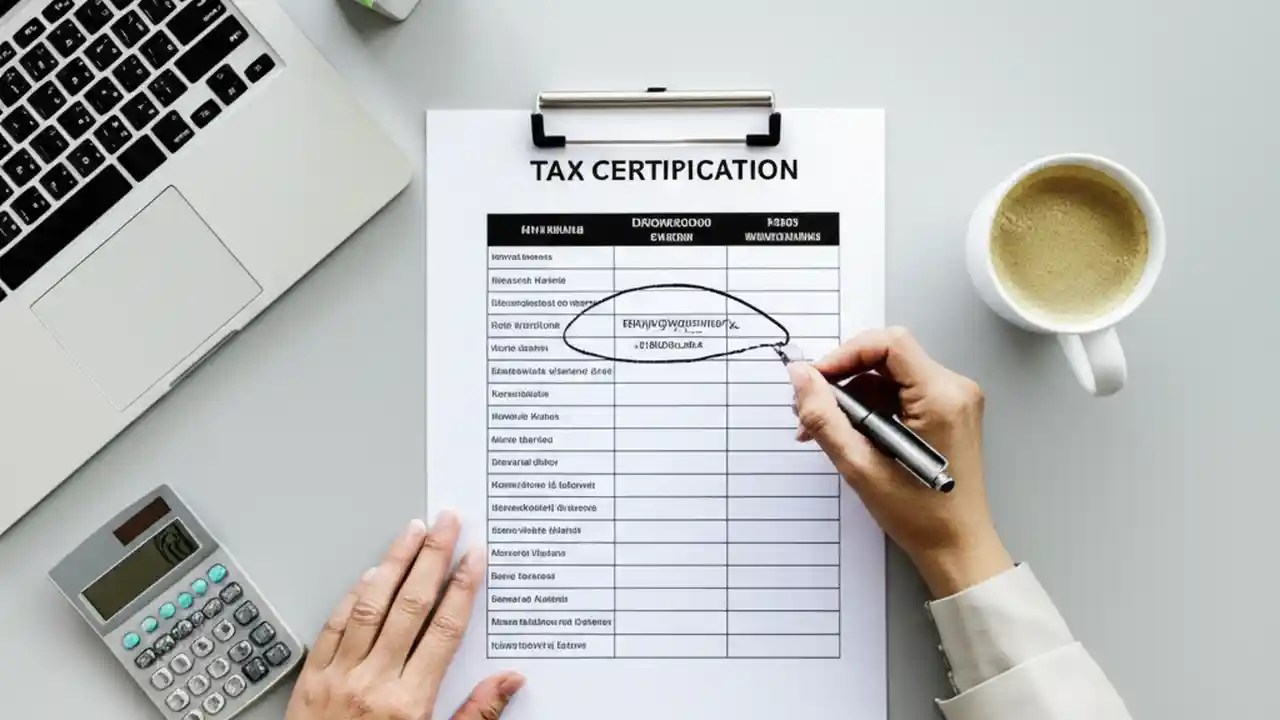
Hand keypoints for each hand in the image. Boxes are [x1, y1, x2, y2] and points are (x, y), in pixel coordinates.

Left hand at [285, 512, 523, 719]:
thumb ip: (476, 716)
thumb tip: (510, 681)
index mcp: (410, 703)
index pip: (444, 629)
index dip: (463, 587)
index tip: (475, 557)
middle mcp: (374, 683)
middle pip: (410, 605)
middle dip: (433, 557)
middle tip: (447, 522)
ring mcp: (339, 677)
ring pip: (370, 605)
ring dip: (394, 562)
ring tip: (411, 531)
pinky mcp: (311, 679)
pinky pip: (334, 625)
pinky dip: (353, 595)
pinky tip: (369, 573)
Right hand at [788, 327, 1012, 597]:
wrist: (958, 547)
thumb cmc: (920, 515)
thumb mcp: (860, 465)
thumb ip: (824, 417)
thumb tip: (800, 376)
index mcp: (941, 397)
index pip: (888, 343)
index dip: (845, 354)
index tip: (815, 380)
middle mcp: (955, 389)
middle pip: (887, 358)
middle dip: (844, 379)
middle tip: (811, 409)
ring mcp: (954, 400)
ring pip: (889, 377)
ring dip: (854, 398)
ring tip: (827, 431)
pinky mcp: (947, 412)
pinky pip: (900, 393)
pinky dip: (872, 408)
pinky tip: (852, 435)